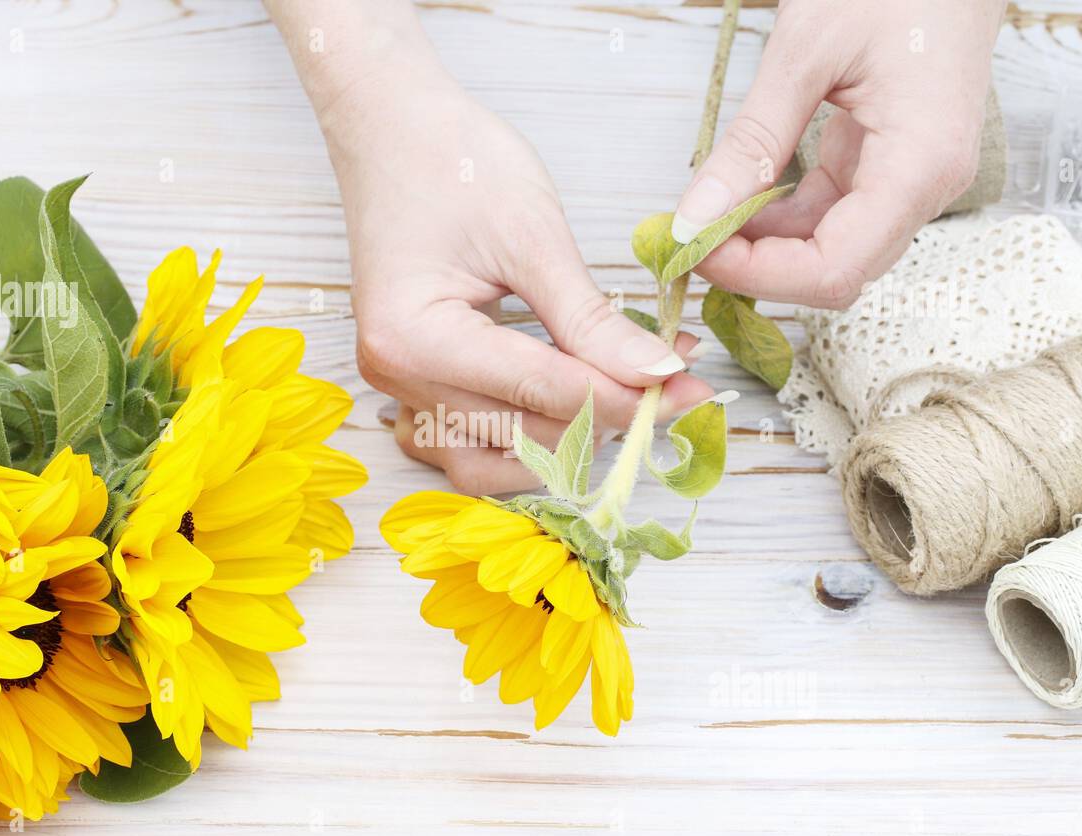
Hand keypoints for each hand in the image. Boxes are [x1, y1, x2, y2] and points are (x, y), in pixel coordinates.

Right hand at [268, 0, 710, 494]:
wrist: (393, 129)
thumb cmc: (453, 161)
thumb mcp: (533, 235)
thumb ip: (590, 319)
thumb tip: (657, 374)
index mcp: (415, 336)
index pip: (538, 391)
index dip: (622, 397)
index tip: (688, 392)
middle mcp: (395, 375)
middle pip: (519, 435)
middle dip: (604, 418)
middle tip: (675, 390)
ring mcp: (397, 386)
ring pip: (489, 461)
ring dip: (561, 447)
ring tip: (623, 404)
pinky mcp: (411, 384)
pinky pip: (465, 446)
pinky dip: (519, 444)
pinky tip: (567, 417)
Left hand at [672, 0, 1005, 308]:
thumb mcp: (808, 51)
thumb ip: (752, 141)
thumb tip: (695, 217)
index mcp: (919, 165)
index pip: (835, 270)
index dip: (760, 276)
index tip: (699, 253)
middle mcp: (926, 188)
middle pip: (835, 273)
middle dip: (758, 268)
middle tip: (692, 240)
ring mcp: (912, 182)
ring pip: (829, 250)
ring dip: (764, 246)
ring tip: (705, 218)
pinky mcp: (891, 169)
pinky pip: (831, 216)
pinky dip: (780, 218)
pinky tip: (738, 199)